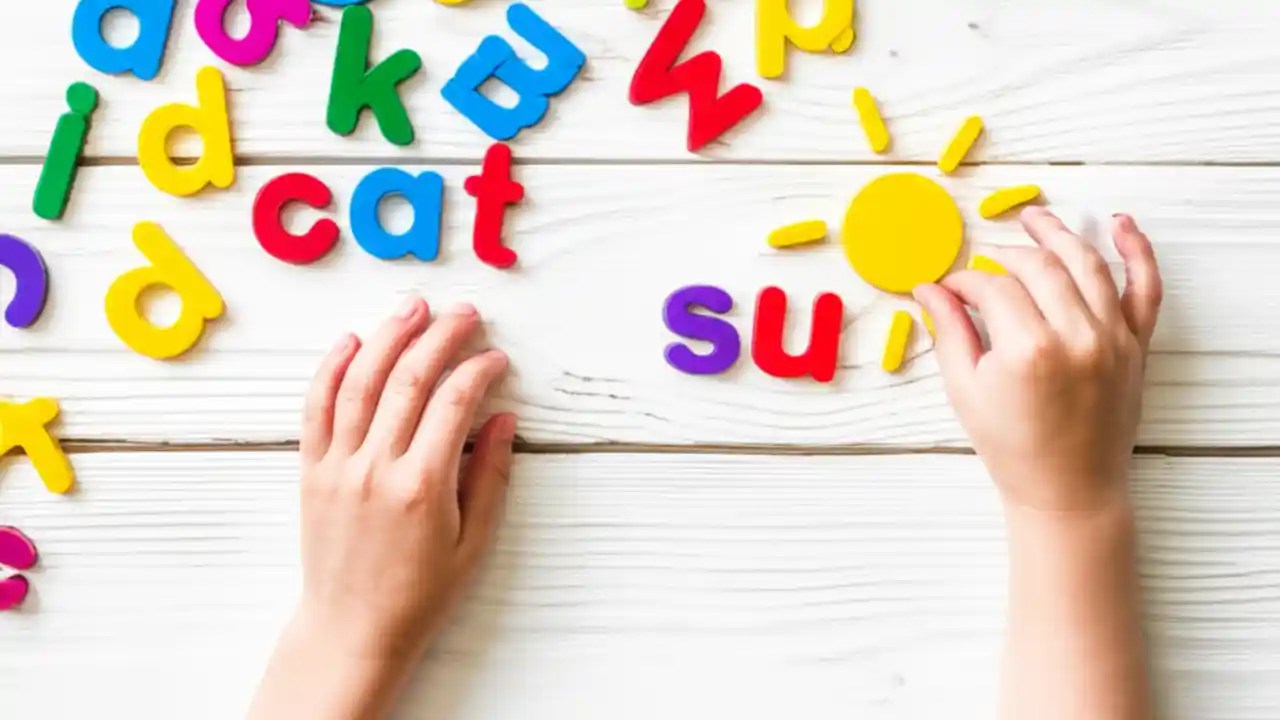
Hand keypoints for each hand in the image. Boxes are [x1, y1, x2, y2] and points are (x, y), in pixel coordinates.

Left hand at [300, 297, 513, 659]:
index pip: (453, 403)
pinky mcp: (311, 471)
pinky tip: (351, 340)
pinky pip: (316, 407)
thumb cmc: (420, 593)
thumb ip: (489, 476)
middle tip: (463, 313)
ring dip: (388, 336)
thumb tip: (502, 419)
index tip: (496, 358)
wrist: (352, 629)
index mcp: (423, 487)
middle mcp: (377, 468)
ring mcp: (338, 466)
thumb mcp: (473, 543)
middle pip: (408, 380)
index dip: (478, 370)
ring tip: (412, 307)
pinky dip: (331, 368)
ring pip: (360, 382)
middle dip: (440, 337)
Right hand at [915, 209, 1161, 512]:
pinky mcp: (1136, 346)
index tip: (950, 287)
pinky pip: (1145, 288)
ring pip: (1087, 263)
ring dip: (1059, 233)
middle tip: (984, 259)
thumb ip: (948, 331)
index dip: (965, 280)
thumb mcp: (964, 389)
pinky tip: (1121, 224)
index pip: (992, 287)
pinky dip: (1138, 251)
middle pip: (1039, 266)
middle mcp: (1076, 336)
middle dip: (1005, 254)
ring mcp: (1112, 339)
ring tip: (1035, 217)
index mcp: (1027, 349)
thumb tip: (927, 288)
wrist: (1068, 491)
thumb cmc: (1012, 448)